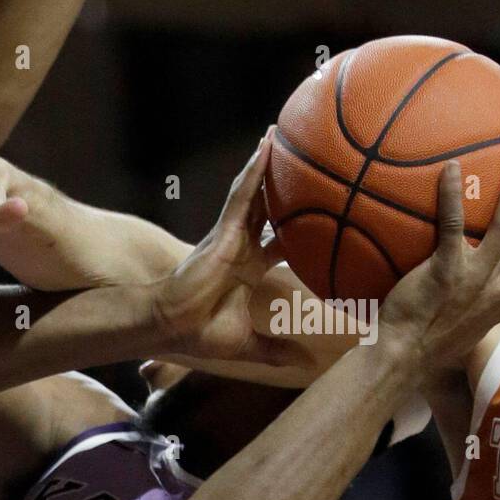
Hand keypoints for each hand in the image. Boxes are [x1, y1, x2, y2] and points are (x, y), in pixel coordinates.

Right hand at [150, 127, 310, 368]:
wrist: (173, 327)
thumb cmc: (202, 333)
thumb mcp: (250, 344)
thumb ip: (276, 351)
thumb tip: (305, 365)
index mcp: (249, 266)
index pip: (282, 240)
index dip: (302, 226)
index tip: (326, 215)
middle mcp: (242, 245)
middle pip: (270, 208)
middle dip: (285, 186)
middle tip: (309, 160)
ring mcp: (232, 235)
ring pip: (255, 193)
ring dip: (268, 164)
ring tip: (284, 134)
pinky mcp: (223, 230)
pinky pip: (242, 194)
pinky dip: (255, 170)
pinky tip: (268, 145)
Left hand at [377, 157, 499, 374]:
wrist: (405, 357)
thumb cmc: (432, 344)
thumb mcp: (472, 329)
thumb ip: (483, 304)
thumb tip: (481, 287)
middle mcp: (498, 289)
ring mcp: (474, 279)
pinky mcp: (446, 270)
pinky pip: (453, 224)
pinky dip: (453, 194)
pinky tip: (453, 169)